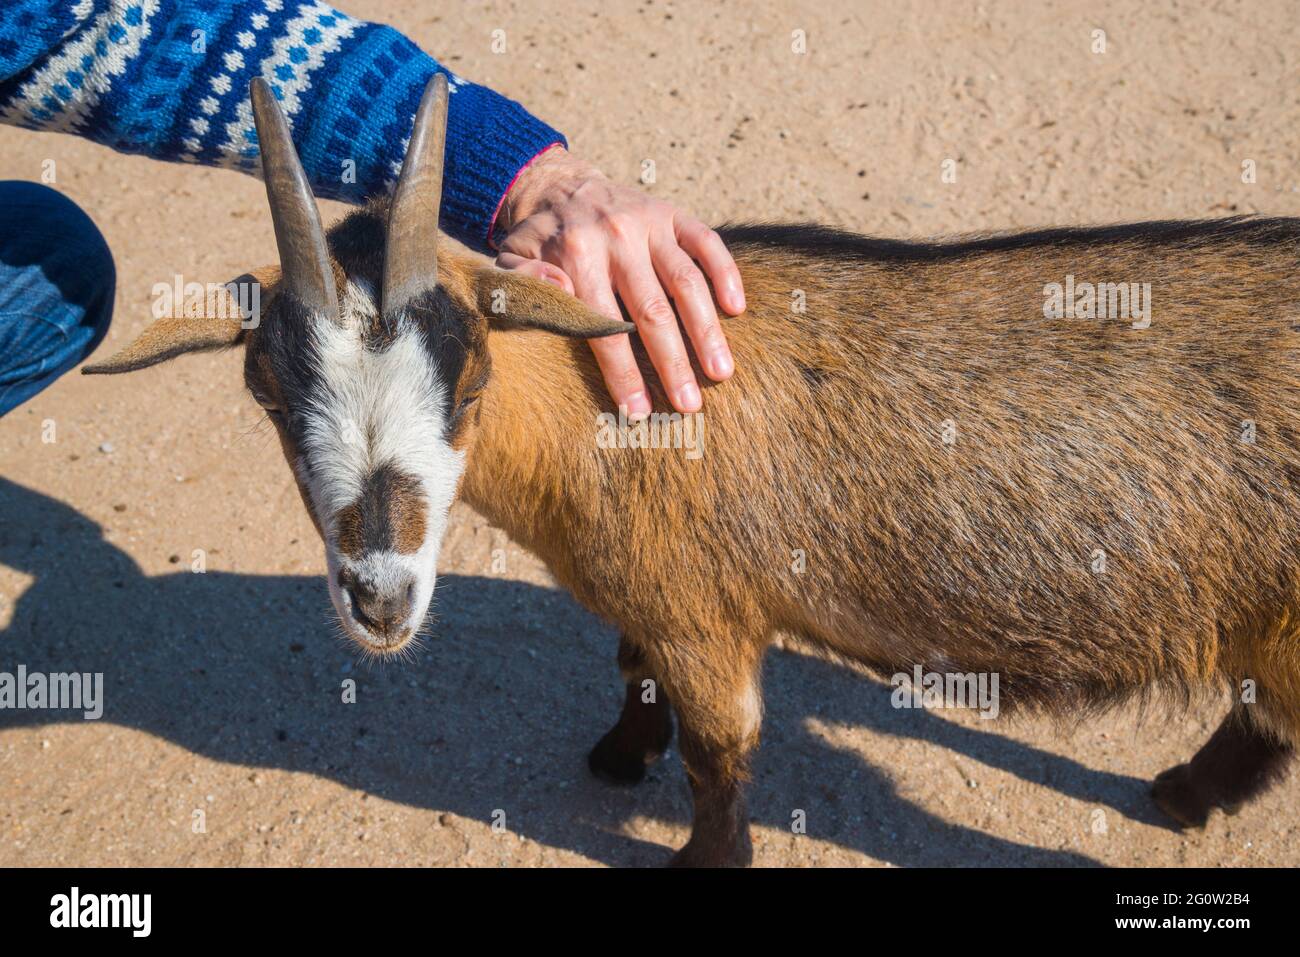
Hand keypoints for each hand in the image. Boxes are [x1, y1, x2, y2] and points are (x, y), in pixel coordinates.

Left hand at [494, 146, 744, 414]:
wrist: (560, 186)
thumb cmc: (539, 242)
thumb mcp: (512, 260)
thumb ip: (524, 283)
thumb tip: (557, 295)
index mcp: (576, 257)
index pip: (604, 327)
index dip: (623, 373)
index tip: (638, 411)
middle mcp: (617, 238)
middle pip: (652, 311)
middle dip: (673, 363)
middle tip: (689, 406)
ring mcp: (649, 224)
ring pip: (686, 282)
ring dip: (706, 330)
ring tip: (721, 372)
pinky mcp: (673, 214)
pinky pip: (707, 242)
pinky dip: (726, 274)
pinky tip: (736, 310)